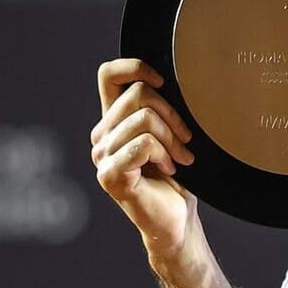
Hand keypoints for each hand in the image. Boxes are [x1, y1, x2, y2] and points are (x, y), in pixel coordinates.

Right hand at [90, 59, 203, 274]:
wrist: (177, 219)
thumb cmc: (177, 177)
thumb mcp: (171, 133)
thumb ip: (161, 108)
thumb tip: (173, 80)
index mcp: (113, 121)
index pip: (109, 74)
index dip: (136, 68)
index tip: (164, 84)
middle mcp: (102, 136)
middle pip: (138, 95)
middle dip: (172, 115)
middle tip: (185, 141)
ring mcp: (102, 156)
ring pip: (143, 120)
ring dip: (172, 139)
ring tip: (179, 158)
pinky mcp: (109, 176)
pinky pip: (142, 144)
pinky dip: (164, 154)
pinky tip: (170, 169)